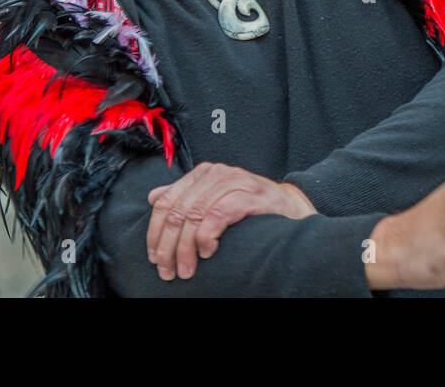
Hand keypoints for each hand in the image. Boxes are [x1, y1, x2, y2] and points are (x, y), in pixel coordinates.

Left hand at [145, 162, 316, 280]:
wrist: (290, 205)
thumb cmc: (250, 206)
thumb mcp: (215, 198)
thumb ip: (186, 196)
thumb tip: (153, 198)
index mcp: (202, 174)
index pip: (166, 201)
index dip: (155, 232)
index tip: (153, 258)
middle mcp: (215, 173)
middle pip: (178, 210)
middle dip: (169, 245)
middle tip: (167, 270)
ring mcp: (233, 181)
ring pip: (195, 214)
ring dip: (186, 247)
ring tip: (186, 269)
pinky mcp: (249, 195)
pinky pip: (219, 214)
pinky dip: (207, 235)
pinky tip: (207, 252)